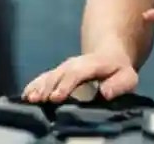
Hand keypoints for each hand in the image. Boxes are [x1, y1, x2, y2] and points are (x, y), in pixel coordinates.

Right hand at [21, 49, 137, 102]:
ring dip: (39, 87)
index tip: (57, 97)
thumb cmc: (119, 70)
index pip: (78, 72)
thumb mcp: (128, 77)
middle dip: (48, 87)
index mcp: (93, 64)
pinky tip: (26, 95)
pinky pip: (44, 78)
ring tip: (30, 98)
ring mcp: (65, 68)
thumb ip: (119, 84)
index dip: (66, 84)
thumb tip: (105, 92)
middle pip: (59, 74)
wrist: (109, 53)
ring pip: (50, 76)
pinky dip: (35, 85)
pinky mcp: (58, 73)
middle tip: (39, 100)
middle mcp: (75, 64)